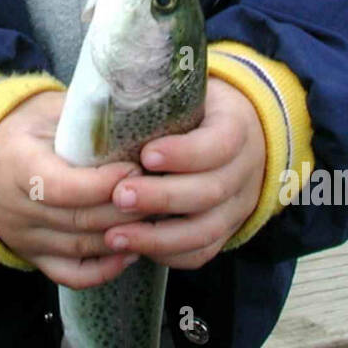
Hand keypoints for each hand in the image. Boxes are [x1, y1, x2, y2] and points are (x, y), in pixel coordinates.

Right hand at [0, 90, 151, 289]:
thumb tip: (131, 116)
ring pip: (83, 249)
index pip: (63, 187)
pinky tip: (132, 250)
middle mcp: (17, 210)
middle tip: (161, 192)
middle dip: (126, 208)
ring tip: (157, 218)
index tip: (137, 166)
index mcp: (17, 166)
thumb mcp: (46, 111)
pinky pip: (72, 275)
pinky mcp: (34, 257)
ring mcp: (25, 239)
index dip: (105, 182)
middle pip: (80, 220)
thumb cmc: (23, 128)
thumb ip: (83, 117)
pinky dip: (105, 269)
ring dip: (124, 236)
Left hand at [104, 77, 266, 269]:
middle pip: (210, 191)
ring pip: (205, 230)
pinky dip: (168, 254)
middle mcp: (244, 170)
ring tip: (115, 235)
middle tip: (119, 196)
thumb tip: (103, 96)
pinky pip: (201, 252)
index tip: (146, 155)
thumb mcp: (191, 93)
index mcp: (236, 127)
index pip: (219, 144)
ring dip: (158, 237)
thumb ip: (160, 96)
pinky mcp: (226, 230)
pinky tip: (134, 249)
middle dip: (161, 197)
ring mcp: (238, 205)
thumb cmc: (198, 109)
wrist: (241, 133)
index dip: (184, 154)